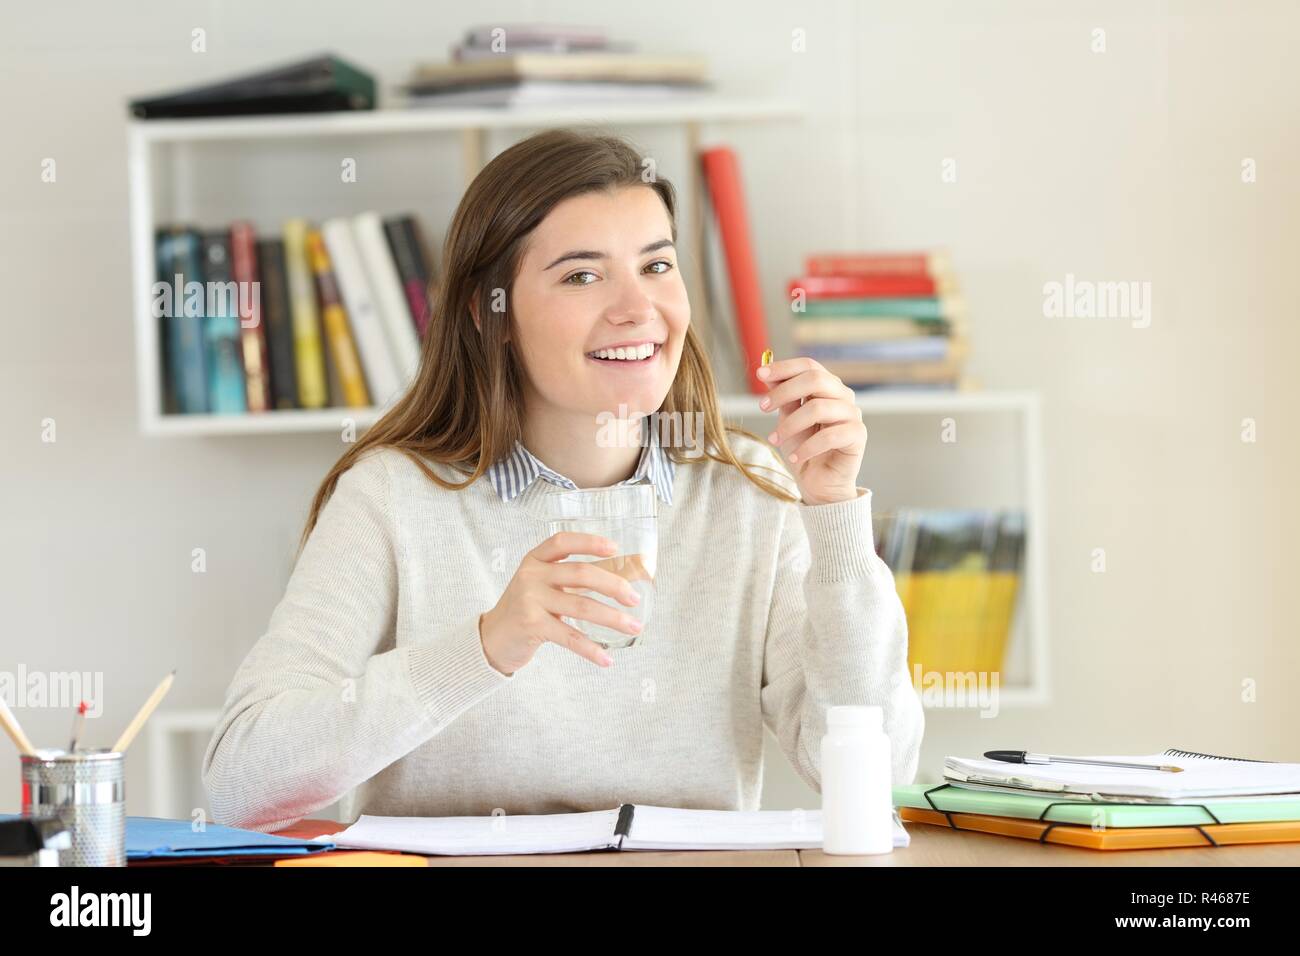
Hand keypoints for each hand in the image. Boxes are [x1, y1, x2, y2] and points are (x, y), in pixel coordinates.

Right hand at [478, 532, 643, 674]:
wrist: (492, 638)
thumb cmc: (527, 609)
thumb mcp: (543, 585)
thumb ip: (573, 579)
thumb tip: (624, 579)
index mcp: (535, 560)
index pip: (563, 541)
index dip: (589, 542)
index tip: (615, 548)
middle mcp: (531, 575)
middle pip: (581, 574)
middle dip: (614, 586)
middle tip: (635, 599)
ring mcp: (530, 600)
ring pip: (581, 606)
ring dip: (613, 618)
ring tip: (634, 627)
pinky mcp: (531, 625)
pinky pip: (569, 636)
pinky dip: (591, 649)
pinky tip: (607, 658)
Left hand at [757, 357, 866, 504]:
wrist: (818, 482)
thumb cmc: (803, 448)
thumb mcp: (787, 418)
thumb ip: (783, 397)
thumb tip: (766, 373)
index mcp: (827, 387)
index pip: (809, 366)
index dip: (784, 367)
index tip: (760, 374)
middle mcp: (843, 396)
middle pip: (815, 380)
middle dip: (784, 392)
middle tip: (762, 407)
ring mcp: (852, 414)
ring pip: (819, 408)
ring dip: (790, 425)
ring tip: (774, 440)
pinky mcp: (858, 436)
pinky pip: (830, 436)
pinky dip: (807, 447)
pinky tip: (794, 458)